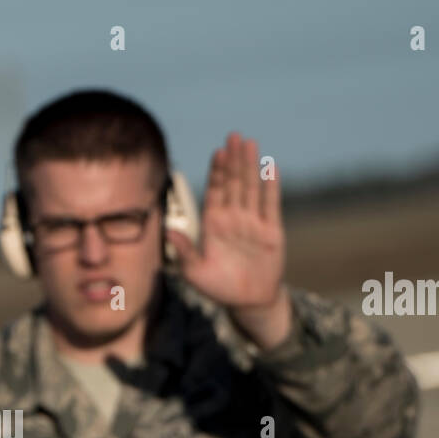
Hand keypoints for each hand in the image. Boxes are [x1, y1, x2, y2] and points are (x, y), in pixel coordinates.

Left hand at [169, 132, 291, 350]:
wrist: (247, 302)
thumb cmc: (218, 287)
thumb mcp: (194, 271)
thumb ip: (183, 249)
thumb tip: (166, 229)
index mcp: (213, 224)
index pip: (214, 191)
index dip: (216, 171)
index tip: (218, 151)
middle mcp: (233, 218)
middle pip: (233, 183)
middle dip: (233, 160)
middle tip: (234, 136)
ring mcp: (252, 222)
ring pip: (251, 188)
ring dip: (250, 166)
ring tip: (250, 144)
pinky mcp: (271, 231)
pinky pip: (271, 205)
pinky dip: (271, 187)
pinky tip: (270, 168)